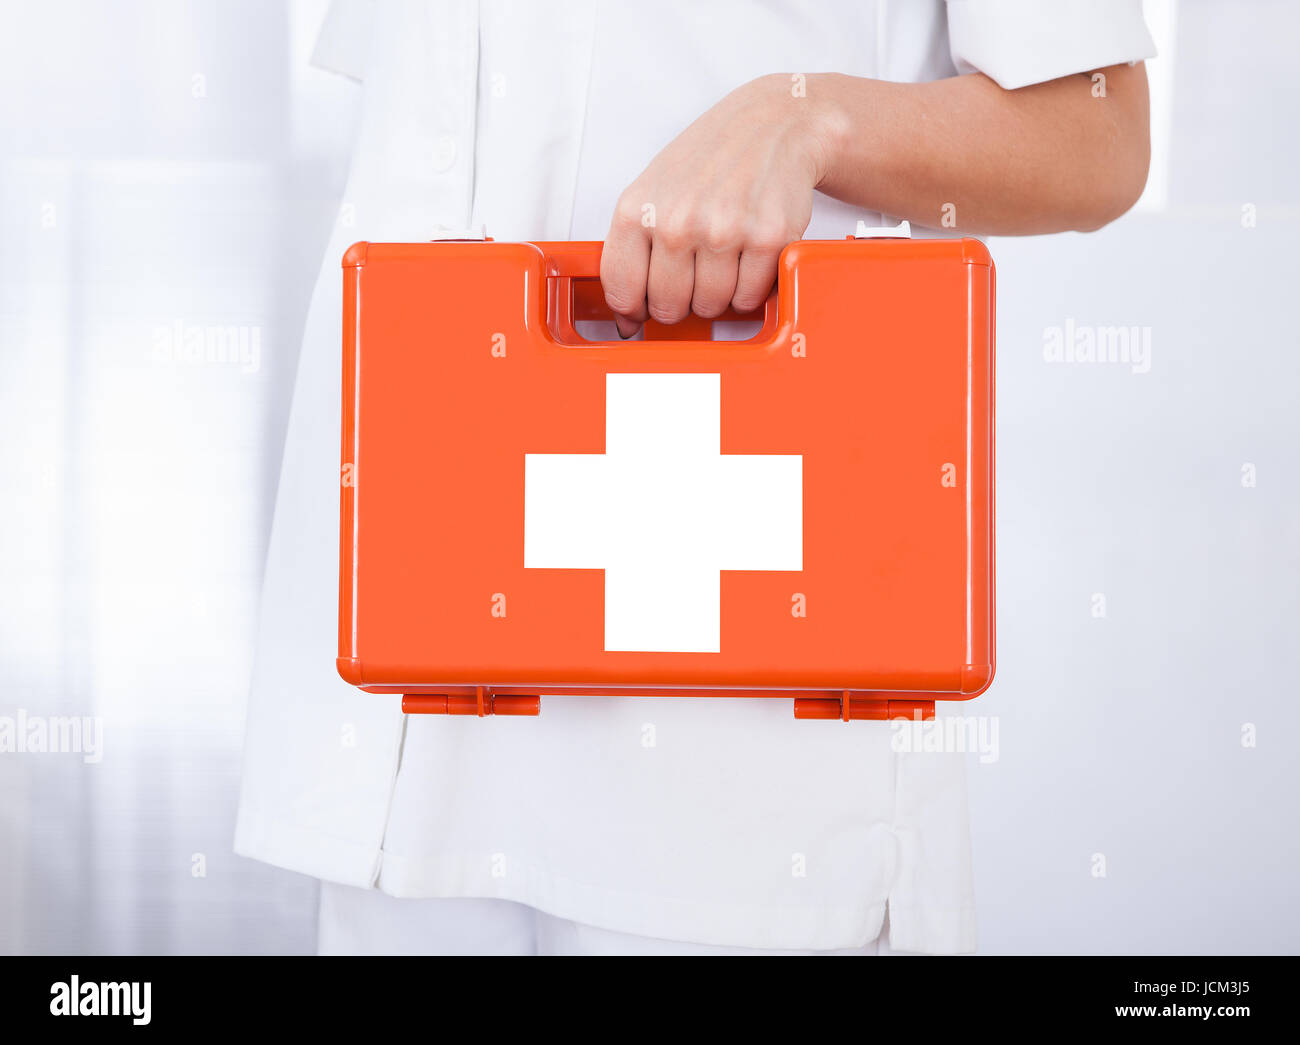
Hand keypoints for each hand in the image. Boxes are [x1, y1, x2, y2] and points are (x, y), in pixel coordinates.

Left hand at [600, 73, 838, 336]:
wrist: (773, 124)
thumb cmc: (709, 161)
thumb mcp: (652, 193)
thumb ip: (630, 253)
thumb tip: (624, 321)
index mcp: (637, 210)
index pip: (622, 292)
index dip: (635, 307)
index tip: (646, 304)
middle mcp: (678, 221)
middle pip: (668, 308)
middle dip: (681, 301)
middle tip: (693, 272)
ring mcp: (723, 230)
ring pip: (710, 307)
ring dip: (718, 294)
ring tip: (723, 258)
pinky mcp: (767, 239)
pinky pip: (749, 298)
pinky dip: (750, 287)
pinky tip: (748, 255)